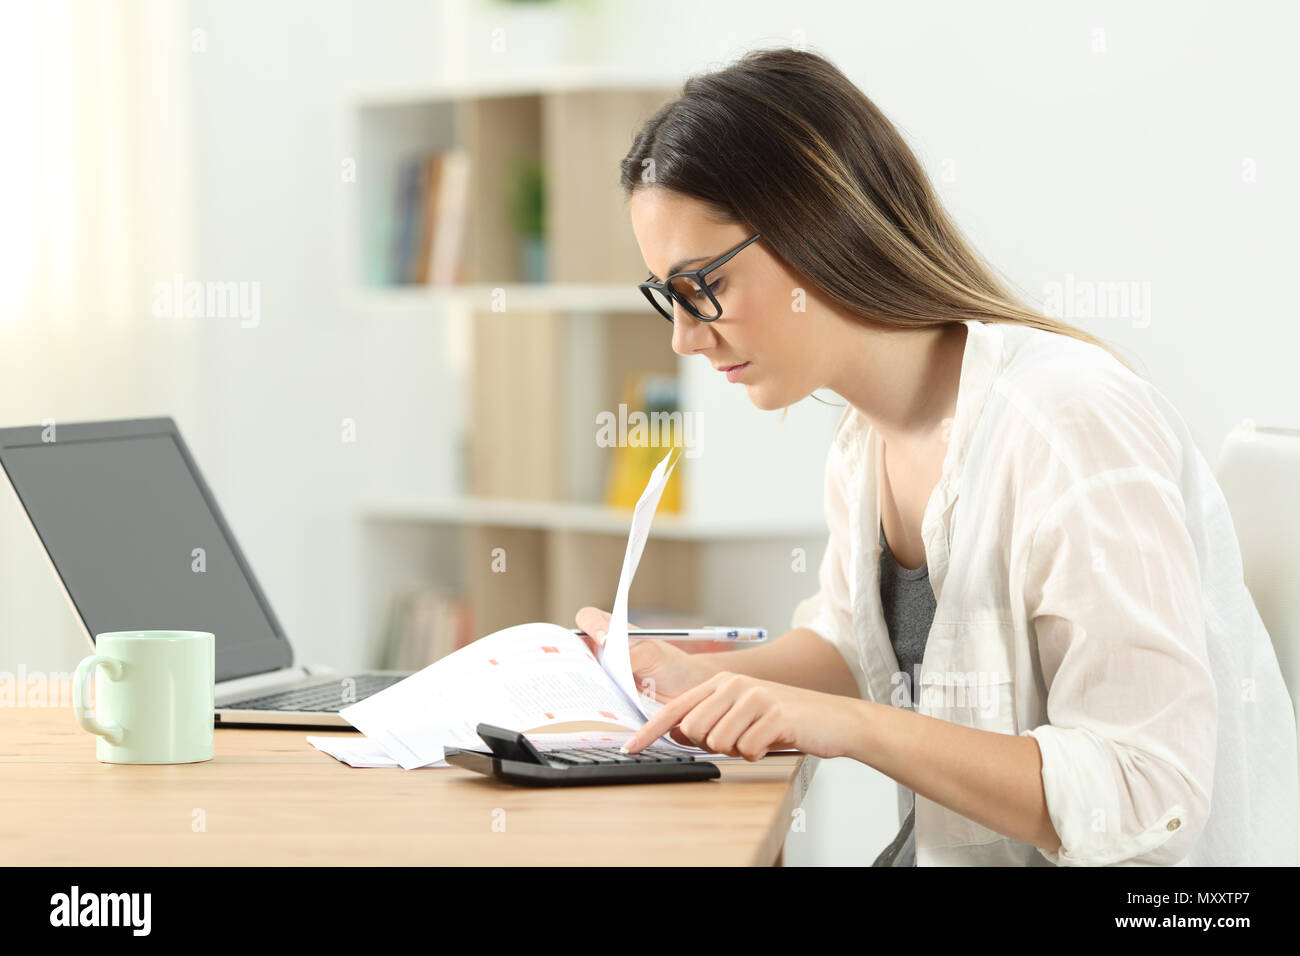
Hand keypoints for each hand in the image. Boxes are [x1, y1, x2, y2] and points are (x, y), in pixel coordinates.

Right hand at [573, 607, 717, 709]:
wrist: (686, 692)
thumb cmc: (672, 665)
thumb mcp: (652, 655)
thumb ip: (630, 654)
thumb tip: (610, 656)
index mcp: (612, 630)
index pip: (588, 618)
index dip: (590, 626)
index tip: (604, 641)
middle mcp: (603, 650)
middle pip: (576, 648)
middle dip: (575, 658)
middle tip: (589, 671)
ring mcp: (603, 674)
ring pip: (580, 674)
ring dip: (584, 682)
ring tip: (596, 692)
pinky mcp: (607, 696)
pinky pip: (593, 696)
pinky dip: (594, 701)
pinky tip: (601, 708)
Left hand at [622, 670, 865, 760]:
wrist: (834, 720)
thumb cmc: (786, 721)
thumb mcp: (745, 715)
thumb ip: (713, 721)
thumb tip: (683, 735)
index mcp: (721, 683)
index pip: (676, 710)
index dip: (650, 731)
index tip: (630, 748)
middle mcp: (734, 684)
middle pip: (694, 730)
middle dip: (713, 745)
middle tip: (741, 739)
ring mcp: (754, 696)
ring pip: (719, 741)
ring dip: (738, 749)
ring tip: (759, 737)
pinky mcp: (774, 712)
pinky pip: (747, 748)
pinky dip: (758, 753)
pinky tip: (773, 740)